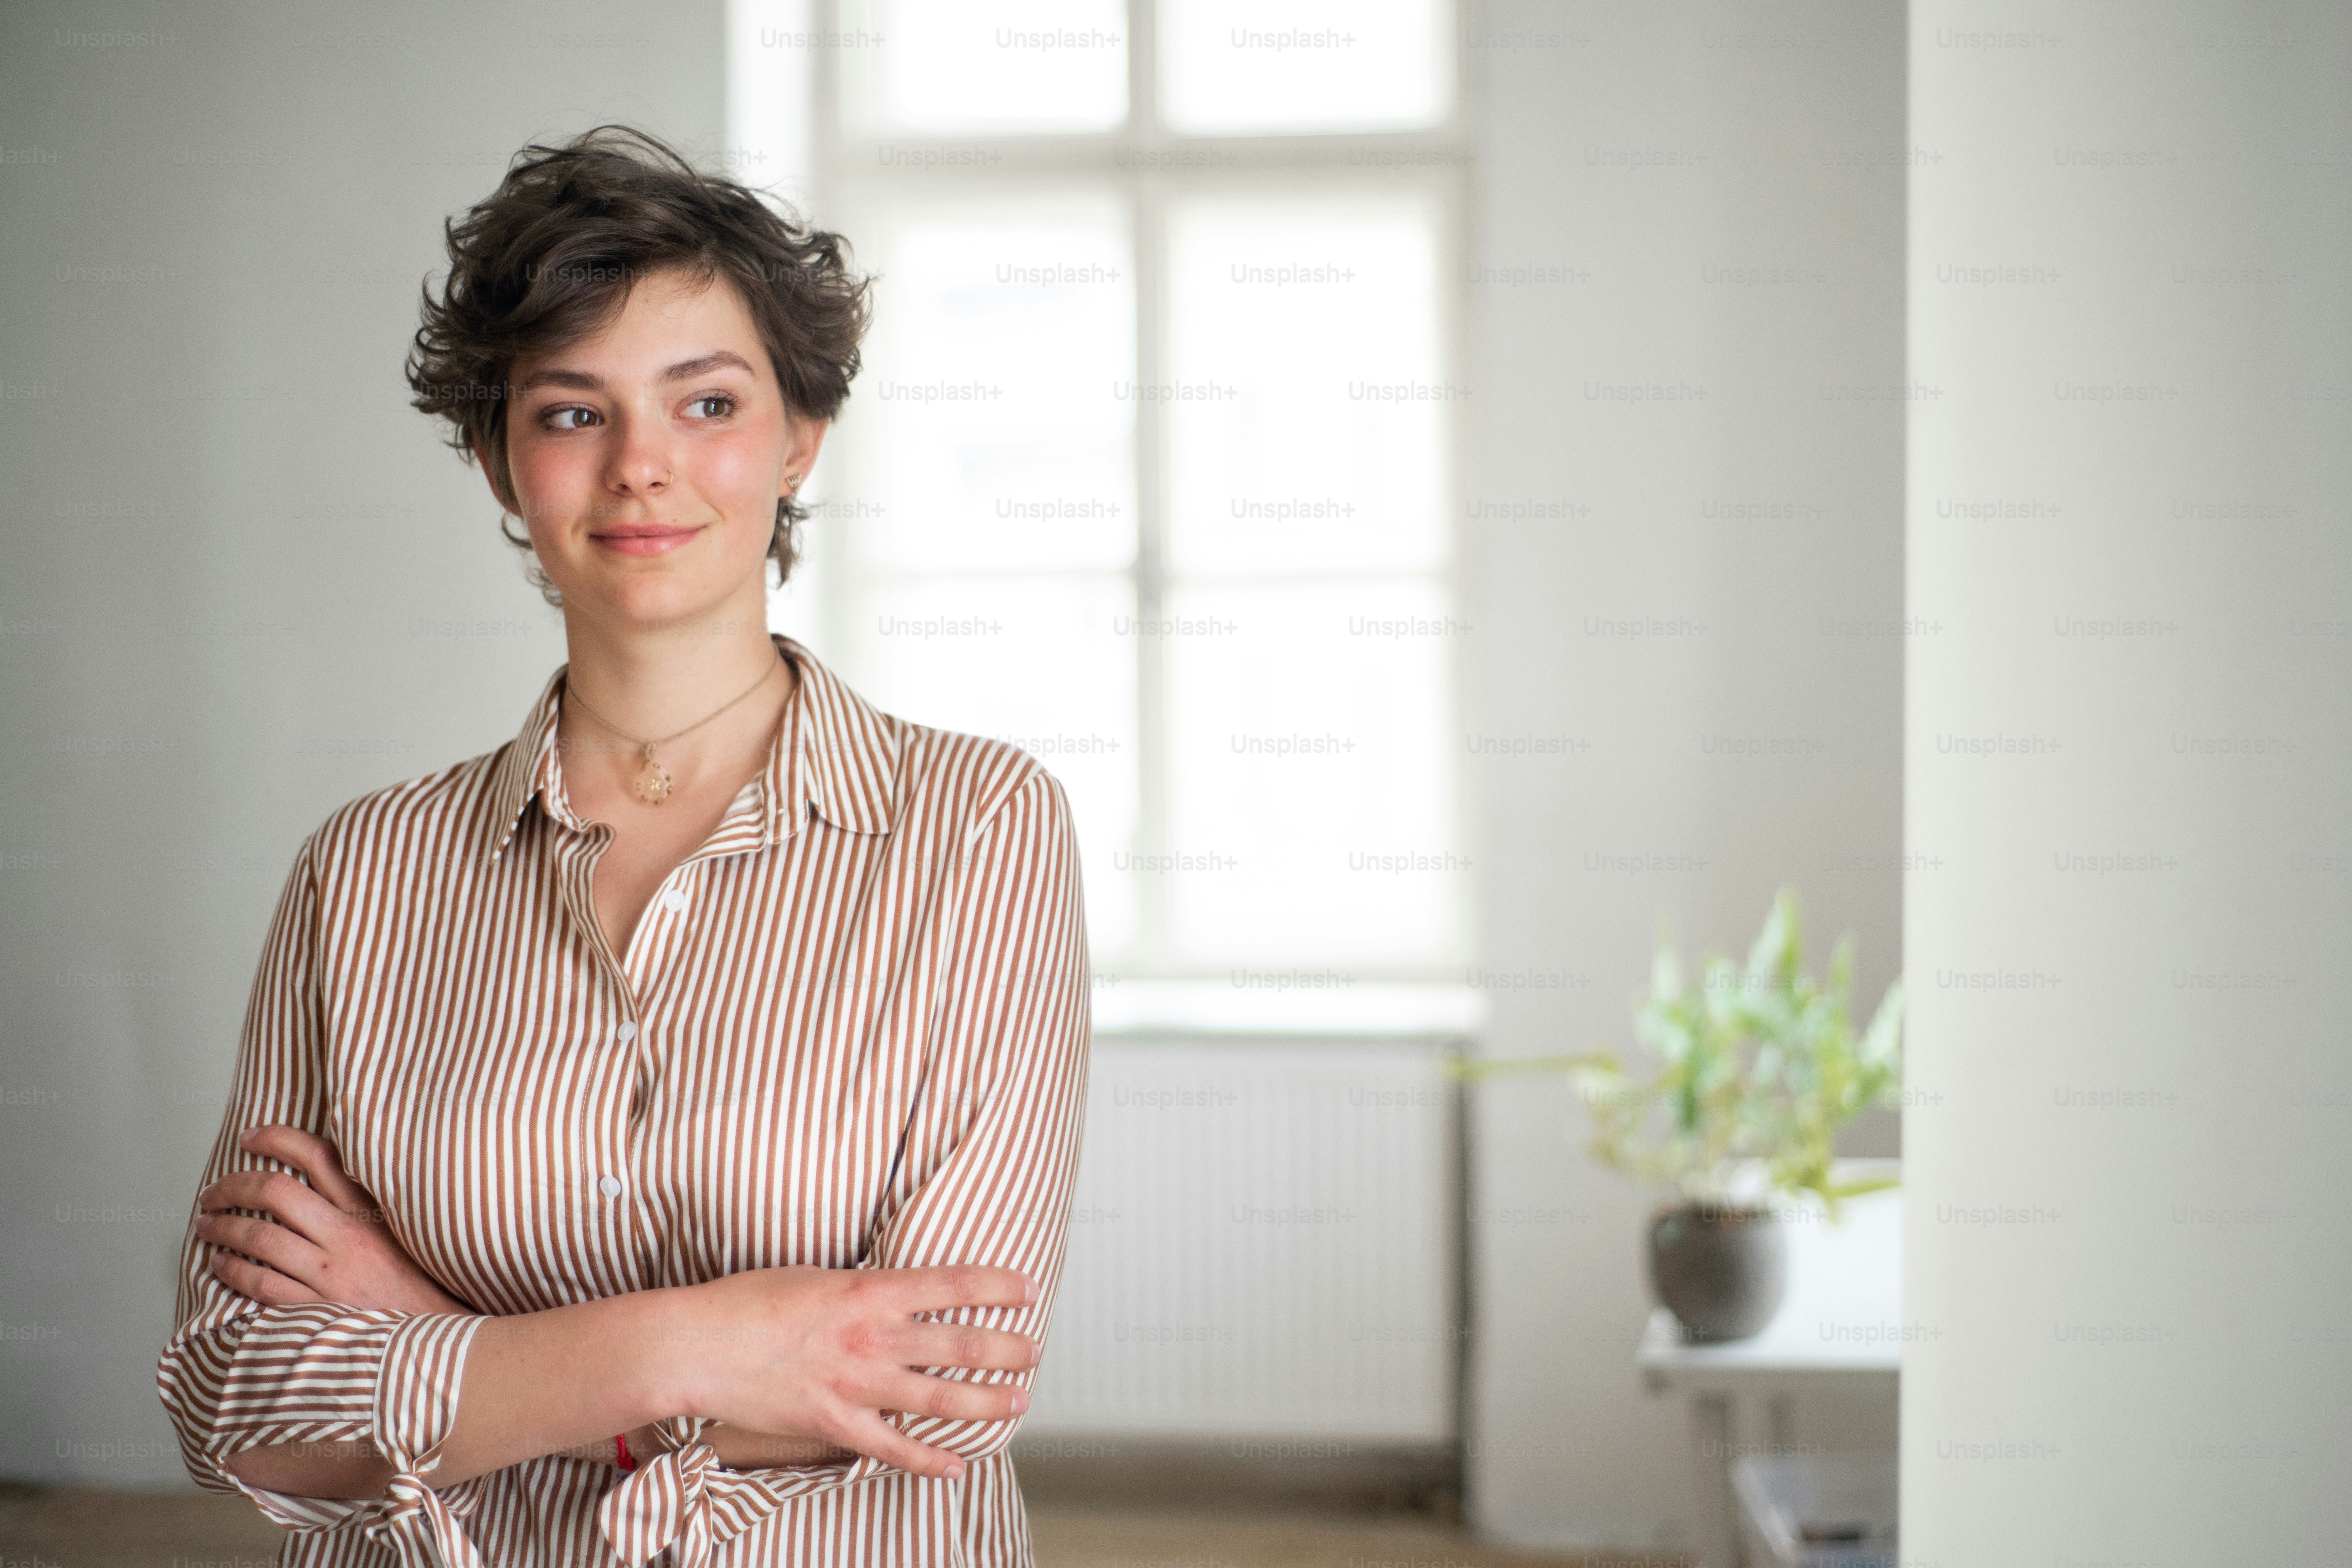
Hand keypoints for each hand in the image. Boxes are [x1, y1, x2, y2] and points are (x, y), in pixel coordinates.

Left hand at [197, 1125, 474, 1315]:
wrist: (432, 1328)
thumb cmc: (413, 1277)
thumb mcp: (399, 1226)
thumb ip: (362, 1200)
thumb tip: (321, 1171)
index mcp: (369, 1208)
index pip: (319, 1156)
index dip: (278, 1138)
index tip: (251, 1137)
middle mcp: (347, 1235)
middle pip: (277, 1192)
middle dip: (234, 1186)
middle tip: (213, 1192)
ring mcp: (330, 1273)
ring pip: (260, 1238)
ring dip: (223, 1227)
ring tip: (207, 1224)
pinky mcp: (317, 1308)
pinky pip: (262, 1284)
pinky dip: (233, 1271)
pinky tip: (221, 1265)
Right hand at [653, 1265, 1039, 1480]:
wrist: (699, 1346)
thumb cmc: (749, 1302)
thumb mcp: (816, 1277)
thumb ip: (861, 1289)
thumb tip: (892, 1294)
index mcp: (869, 1292)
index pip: (952, 1286)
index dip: (997, 1287)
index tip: (1027, 1290)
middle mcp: (872, 1338)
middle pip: (960, 1344)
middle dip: (1006, 1349)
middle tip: (1034, 1352)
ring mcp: (856, 1384)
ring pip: (940, 1397)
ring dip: (986, 1401)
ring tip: (1018, 1401)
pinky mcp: (834, 1423)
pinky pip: (894, 1448)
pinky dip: (929, 1459)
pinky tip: (957, 1465)